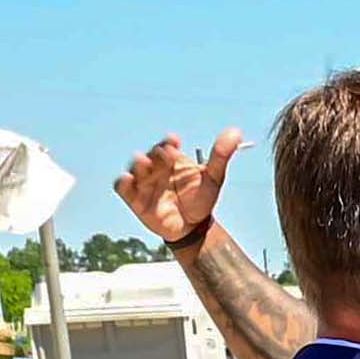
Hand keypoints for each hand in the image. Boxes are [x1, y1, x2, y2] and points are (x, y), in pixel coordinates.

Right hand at [114, 128, 241, 246]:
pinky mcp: (134, 198)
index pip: (167, 145)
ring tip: (144, 162)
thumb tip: (236, 132)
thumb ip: (221, 155)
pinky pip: (123, 187)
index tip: (176, 140)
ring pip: (136, 168)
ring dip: (138, 164)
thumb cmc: (201, 198)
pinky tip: (127, 179)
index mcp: (171, 159)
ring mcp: (144, 182)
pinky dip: (123, 182)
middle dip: (157, 155)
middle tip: (167, 154)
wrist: (194, 227)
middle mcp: (155, 168)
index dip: (169, 142)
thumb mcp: (214, 178)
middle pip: (151, 156)